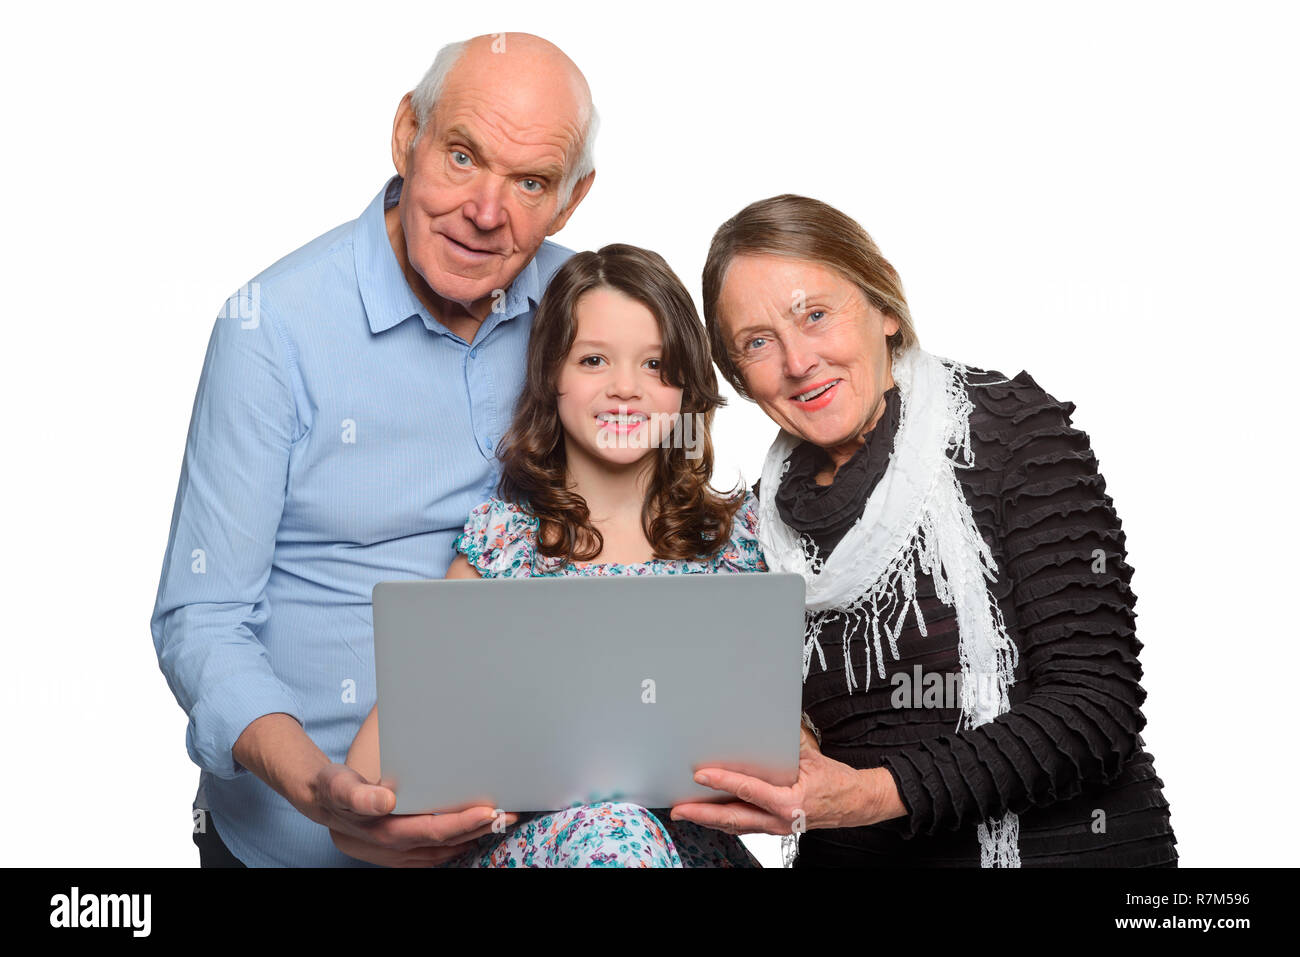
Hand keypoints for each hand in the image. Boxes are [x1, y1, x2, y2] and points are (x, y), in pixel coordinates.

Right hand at [307, 763, 516, 866]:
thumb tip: (385, 799)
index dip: (460, 823)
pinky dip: (454, 846)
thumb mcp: (340, 784)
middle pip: (442, 843)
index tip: (488, 811)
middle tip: (508, 813)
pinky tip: (470, 834)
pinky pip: (432, 855)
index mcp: (381, 831)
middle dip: (477, 829)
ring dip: (470, 838)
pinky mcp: (398, 854)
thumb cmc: (334, 787)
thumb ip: (358, 793)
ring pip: (441, 852)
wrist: (320, 801)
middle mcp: (391, 848)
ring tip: (498, 822)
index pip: (430, 830)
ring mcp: (395, 855)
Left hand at [669, 726, 905, 836]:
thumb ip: (787, 742)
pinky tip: (709, 815)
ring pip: (737, 825)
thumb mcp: (812, 757)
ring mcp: (777, 827)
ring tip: (685, 812)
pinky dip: (725, 820)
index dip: (722, 782)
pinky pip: (746, 825)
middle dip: (703, 814)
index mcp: (790, 801)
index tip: (700, 775)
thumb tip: (768, 722)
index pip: (748, 790)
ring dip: (709, 820)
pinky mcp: (776, 828)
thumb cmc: (836, 781)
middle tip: (679, 809)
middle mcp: (780, 819)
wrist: (857, 803)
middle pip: (734, 817)